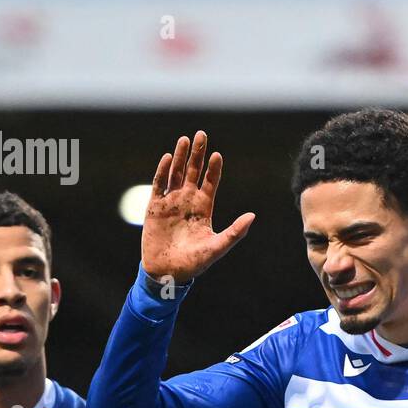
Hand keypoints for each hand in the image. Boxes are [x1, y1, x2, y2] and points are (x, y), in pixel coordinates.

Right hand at [142, 131, 255, 283]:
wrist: (168, 273)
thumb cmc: (194, 263)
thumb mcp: (217, 247)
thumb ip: (235, 232)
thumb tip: (252, 216)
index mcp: (204, 208)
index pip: (211, 182)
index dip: (214, 169)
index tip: (217, 155)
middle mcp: (188, 201)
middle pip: (194, 172)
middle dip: (198, 154)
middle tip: (202, 134)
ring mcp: (171, 202)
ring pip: (176, 174)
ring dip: (181, 157)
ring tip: (185, 139)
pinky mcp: (154, 207)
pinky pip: (159, 184)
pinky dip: (162, 171)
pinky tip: (168, 157)